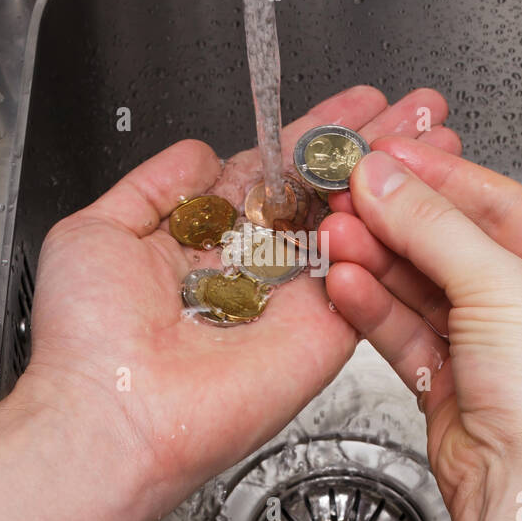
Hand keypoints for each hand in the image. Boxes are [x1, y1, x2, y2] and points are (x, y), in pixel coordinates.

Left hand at [16, 86, 460, 511]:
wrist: (111, 415)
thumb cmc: (87, 340)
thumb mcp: (96, 232)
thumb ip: (153, 186)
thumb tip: (199, 153)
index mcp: (205, 242)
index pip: (273, 174)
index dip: (314, 136)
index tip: (353, 105)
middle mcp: (254, 269)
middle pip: (325, 193)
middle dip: (371, 146)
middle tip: (415, 110)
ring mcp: (294, 300)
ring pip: (355, 227)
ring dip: (397, 180)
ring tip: (434, 132)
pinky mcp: (325, 332)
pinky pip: (367, 275)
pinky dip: (391, 230)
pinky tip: (417, 182)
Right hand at [320, 140, 521, 520]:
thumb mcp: (502, 287)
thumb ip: (435, 227)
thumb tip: (389, 180)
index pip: (500, 206)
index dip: (441, 179)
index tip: (391, 157)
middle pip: (452, 245)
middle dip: (397, 220)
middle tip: (350, 193)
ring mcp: (488, 348)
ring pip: (421, 287)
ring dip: (377, 259)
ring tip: (337, 233)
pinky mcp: (447, 381)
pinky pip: (403, 329)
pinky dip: (372, 305)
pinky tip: (346, 280)